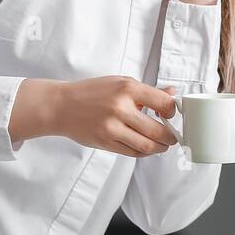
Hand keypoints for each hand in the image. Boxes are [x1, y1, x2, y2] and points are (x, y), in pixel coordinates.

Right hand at [54, 76, 179, 157]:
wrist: (61, 106)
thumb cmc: (92, 93)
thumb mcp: (120, 83)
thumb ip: (148, 91)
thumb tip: (173, 92)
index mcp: (127, 88)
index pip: (164, 103)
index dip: (173, 111)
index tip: (171, 114)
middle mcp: (120, 108)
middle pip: (158, 131)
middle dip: (170, 137)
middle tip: (172, 137)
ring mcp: (112, 128)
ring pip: (146, 146)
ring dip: (159, 148)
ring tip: (162, 144)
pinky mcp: (105, 142)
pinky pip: (132, 152)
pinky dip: (144, 152)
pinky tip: (146, 147)